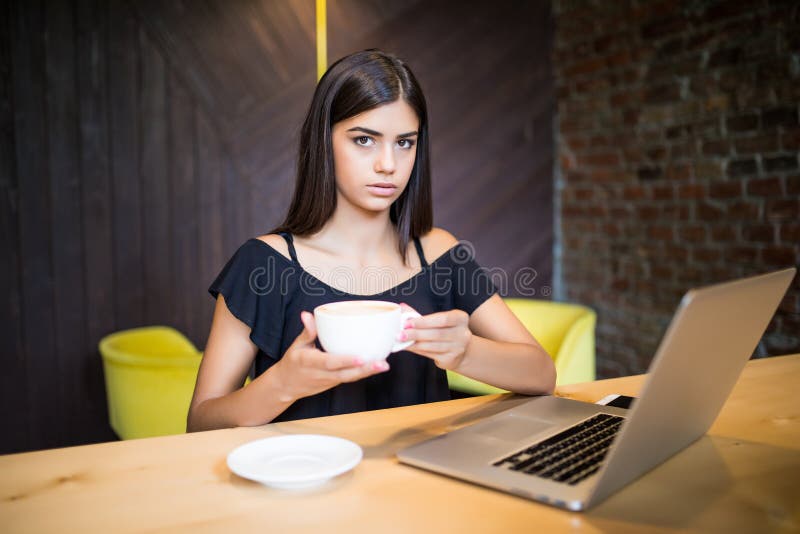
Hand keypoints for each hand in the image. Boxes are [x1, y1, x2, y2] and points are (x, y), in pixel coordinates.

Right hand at [271, 311, 389, 401]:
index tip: (361, 357)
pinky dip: (363, 373)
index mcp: (309, 363)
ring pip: (350, 378)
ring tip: (384, 365)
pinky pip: (350, 378)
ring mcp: (329, 381)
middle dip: (365, 370)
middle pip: (345, 374)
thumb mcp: (296, 346)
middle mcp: (321, 374)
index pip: (329, 363)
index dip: (345, 361)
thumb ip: (307, 331)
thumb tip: (308, 314)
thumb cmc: (292, 363)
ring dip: (368, 372)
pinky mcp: (335, 383)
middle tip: (383, 364)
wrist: (286, 386)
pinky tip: (377, 365)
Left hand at [399, 306, 471, 369]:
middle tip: (400, 334)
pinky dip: (417, 350)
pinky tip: (408, 347)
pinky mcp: (451, 359)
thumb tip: (402, 307)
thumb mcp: (437, 320)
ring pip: (432, 345)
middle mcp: (462, 333)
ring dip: (414, 343)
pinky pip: (430, 354)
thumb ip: (420, 315)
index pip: (443, 319)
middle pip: (437, 333)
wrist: (461, 351)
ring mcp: (458, 348)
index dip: (424, 321)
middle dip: (416, 333)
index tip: (408, 323)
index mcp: (460, 318)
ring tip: (401, 341)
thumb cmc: (445, 330)